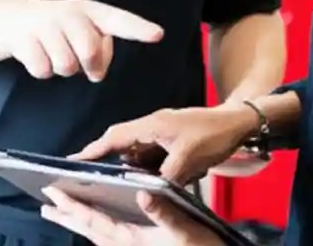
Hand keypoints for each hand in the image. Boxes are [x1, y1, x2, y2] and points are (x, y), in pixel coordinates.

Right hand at [8, 0, 163, 81]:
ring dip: (60, 67)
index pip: (118, 20)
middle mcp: (69, 13)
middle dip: (87, 64)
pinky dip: (40, 69)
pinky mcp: (23, 38)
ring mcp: (45, 24)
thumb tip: (96, 72)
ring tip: (50, 52)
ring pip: (66, 66)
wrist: (5, 18)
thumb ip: (97, 49)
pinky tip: (34, 54)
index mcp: (89, 10)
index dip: (138, 29)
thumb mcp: (78, 31)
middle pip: (90, 51)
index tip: (158, 35)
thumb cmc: (53, 30)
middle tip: (78, 60)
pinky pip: (42, 70)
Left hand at [40, 187, 222, 245]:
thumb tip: (142, 191)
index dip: (72, 205)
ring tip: (61, 214)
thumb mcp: (184, 229)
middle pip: (88, 230)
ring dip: (77, 223)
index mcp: (131, 239)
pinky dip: (96, 230)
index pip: (93, 220)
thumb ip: (162, 211)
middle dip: (66, 216)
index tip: (52, 192)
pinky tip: (96, 227)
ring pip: (96, 236)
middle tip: (45, 207)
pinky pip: (108, 240)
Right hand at [72, 105, 259, 183]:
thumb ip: (166, 175)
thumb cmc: (213, 134)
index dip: (94, 149)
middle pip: (121, 144)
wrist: (238, 123)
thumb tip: (149, 189)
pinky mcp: (170, 142)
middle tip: (92, 177)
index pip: (115, 137)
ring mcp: (161, 134)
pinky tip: (153, 180)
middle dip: (107, 159)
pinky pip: (151, 156)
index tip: (74, 160)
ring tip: (125, 184)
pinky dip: (148, 168)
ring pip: (136, 152)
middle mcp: (152, 127)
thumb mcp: (189, 158)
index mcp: (152, 125)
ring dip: (132, 167)